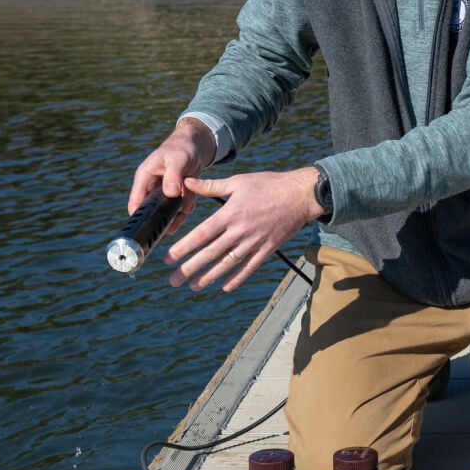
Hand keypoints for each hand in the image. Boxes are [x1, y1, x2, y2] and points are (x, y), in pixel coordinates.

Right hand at [128, 119, 216, 233]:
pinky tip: (189, 203)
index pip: (135, 201)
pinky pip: (180, 207)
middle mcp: (152, 187)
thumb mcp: (177, 160)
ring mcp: (163, 192)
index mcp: (144, 177)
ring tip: (183, 211)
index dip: (138, 217)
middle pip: (151, 211)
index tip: (145, 229)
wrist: (194, 146)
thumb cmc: (181, 148)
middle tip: (169, 228)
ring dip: (176, 215)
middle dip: (160, 219)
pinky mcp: (176, 195)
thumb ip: (173, 176)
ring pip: (167, 212)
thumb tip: (170, 193)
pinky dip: (186, 207)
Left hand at [164, 167, 320, 291]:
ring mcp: (255, 241)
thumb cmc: (269, 184)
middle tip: (173, 280)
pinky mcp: (268, 248)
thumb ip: (212, 186)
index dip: (184, 247)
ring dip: (209, 277)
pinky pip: (250, 267)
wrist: (301, 194)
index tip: (168, 258)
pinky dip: (237, 278)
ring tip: (193, 286)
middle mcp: (241, 230)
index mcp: (231, 213)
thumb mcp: (239, 182)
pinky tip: (224, 287)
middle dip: (190, 268)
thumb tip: (187, 182)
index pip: (202, 234)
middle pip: (211, 253)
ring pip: (228, 263)